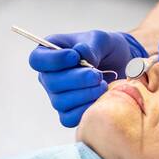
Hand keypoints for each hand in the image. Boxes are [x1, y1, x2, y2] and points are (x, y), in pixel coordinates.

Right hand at [28, 30, 146, 127]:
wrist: (120, 65)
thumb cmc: (104, 49)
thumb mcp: (100, 40)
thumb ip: (90, 46)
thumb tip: (81, 55)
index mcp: (49, 53)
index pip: (37, 60)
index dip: (54, 60)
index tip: (75, 57)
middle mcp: (49, 76)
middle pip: (51, 83)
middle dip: (77, 79)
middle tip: (96, 74)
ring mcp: (57, 96)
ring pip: (60, 102)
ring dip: (85, 94)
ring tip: (102, 85)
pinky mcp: (68, 112)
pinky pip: (69, 118)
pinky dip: (85, 110)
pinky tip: (100, 98)